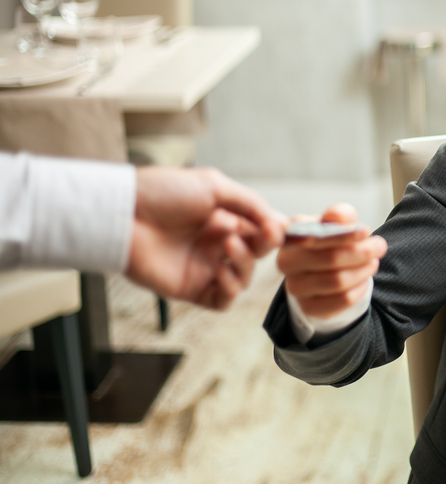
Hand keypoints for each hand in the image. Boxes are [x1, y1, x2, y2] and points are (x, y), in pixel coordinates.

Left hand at [127, 167, 286, 309]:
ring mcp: (204, 267)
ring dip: (245, 264)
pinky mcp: (190, 289)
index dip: (275, 231)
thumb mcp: (215, 186)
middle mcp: (216, 243)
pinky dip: (231, 289)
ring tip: (228, 247)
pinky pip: (223, 299)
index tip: (281, 228)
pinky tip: (222, 272)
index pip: (261, 230)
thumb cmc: (162, 193)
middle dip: (266, 245)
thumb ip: (251, 204)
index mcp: (224, 218)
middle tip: (263, 235)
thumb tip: (281, 223)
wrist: (123, 214)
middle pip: (258, 253)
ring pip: (244, 277)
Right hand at [277, 204, 386, 319]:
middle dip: (362, 252)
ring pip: (338, 281)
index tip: (366, 232)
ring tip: (372, 262)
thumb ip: (339, 216)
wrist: (322, 271)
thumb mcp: (336, 224)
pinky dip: (359, 289)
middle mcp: (286, 263)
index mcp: (291, 237)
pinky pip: (342, 300)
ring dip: (363, 271)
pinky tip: (364, 280)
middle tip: (379, 247)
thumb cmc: (330, 243)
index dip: (344, 235)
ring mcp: (295, 287)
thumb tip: (336, 216)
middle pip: (332, 260)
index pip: (317, 237)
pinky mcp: (309, 307)